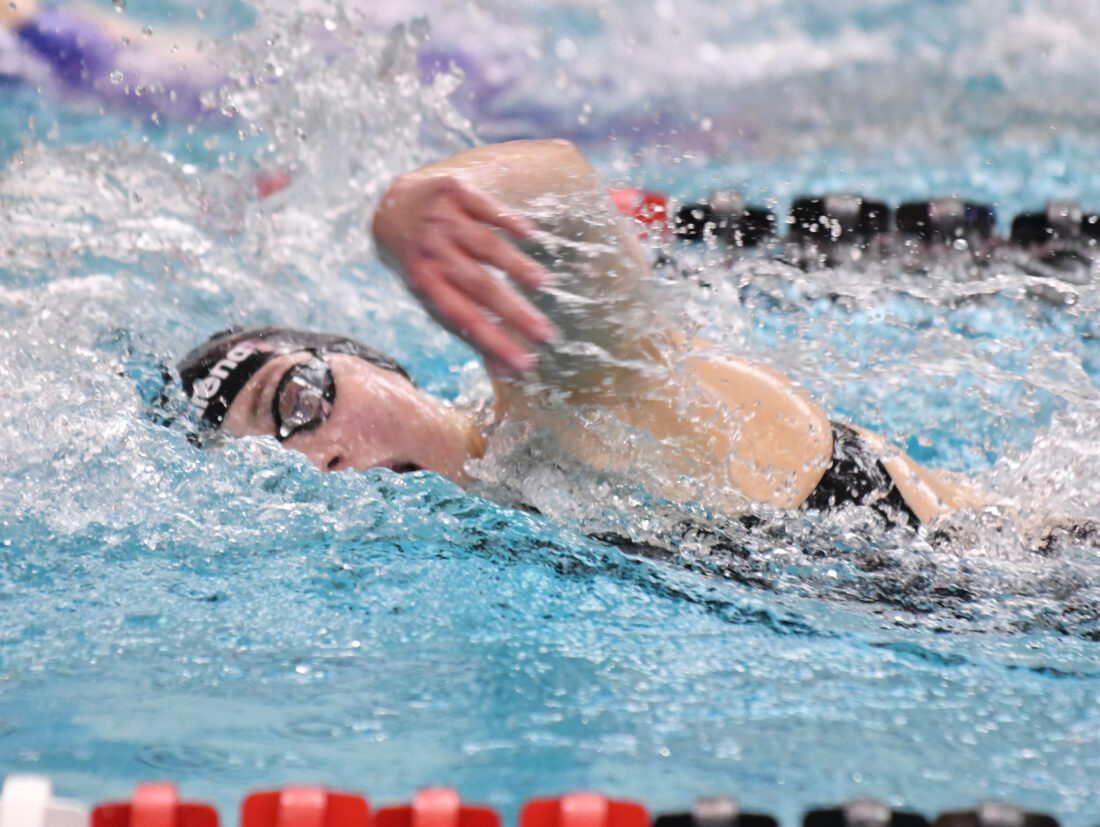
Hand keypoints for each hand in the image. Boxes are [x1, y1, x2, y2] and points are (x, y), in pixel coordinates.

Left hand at [372, 173, 557, 374]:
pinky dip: (506, 220)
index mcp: (425, 285)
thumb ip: (470, 331)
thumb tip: (506, 371)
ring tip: (543, 284)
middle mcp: (431, 253)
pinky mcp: (451, 190)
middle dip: (514, 313)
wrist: (391, 210)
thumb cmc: (423, 265)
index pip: (464, 319)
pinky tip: (530, 235)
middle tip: (547, 334)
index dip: (494, 342)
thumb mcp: (434, 298)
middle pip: (479, 286)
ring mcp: (440, 220)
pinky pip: (484, 207)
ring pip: (484, 246)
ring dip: (514, 265)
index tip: (524, 363)